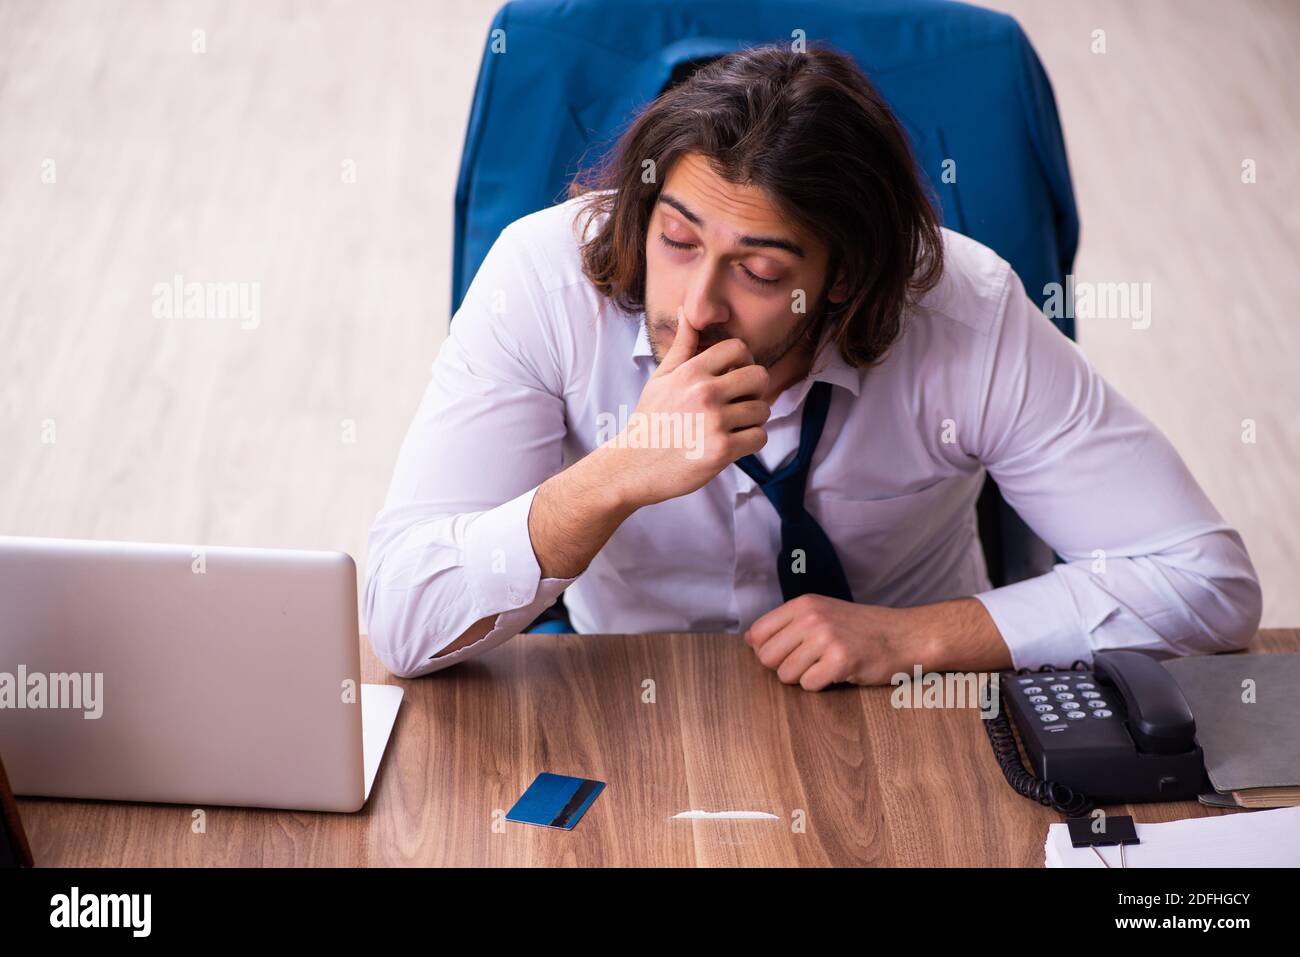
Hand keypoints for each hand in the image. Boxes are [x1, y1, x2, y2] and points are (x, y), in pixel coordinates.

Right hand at [604, 307, 770, 507]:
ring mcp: (714, 422)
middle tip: (740, 402)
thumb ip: (682, 346)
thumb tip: (686, 312)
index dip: (744, 361)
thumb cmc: (650, 420)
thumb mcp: (661, 378)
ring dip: (753, 419)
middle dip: (755, 390)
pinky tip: (733, 443)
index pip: (739, 348)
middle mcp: (704, 393)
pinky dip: (751, 441)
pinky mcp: (722, 450)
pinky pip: (759, 437)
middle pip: (759, 376)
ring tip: (732, 425)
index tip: (736, 377)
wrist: (634, 465)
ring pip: (762, 410)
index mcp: (691, 372)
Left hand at [742, 594, 931, 689]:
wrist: (905, 635)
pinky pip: (809, 685)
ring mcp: (826, 638)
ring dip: (804, 678)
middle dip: (783, 667)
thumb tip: (750, 639)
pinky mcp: (841, 661)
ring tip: (825, 666)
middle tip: (809, 663)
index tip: (788, 653)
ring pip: (786, 674)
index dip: (767, 651)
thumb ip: (786, 623)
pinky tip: (837, 673)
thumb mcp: (822, 613)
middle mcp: (811, 618)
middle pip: (767, 657)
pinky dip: (821, 685)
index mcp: (803, 604)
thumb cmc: (862, 628)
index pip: (757, 634)